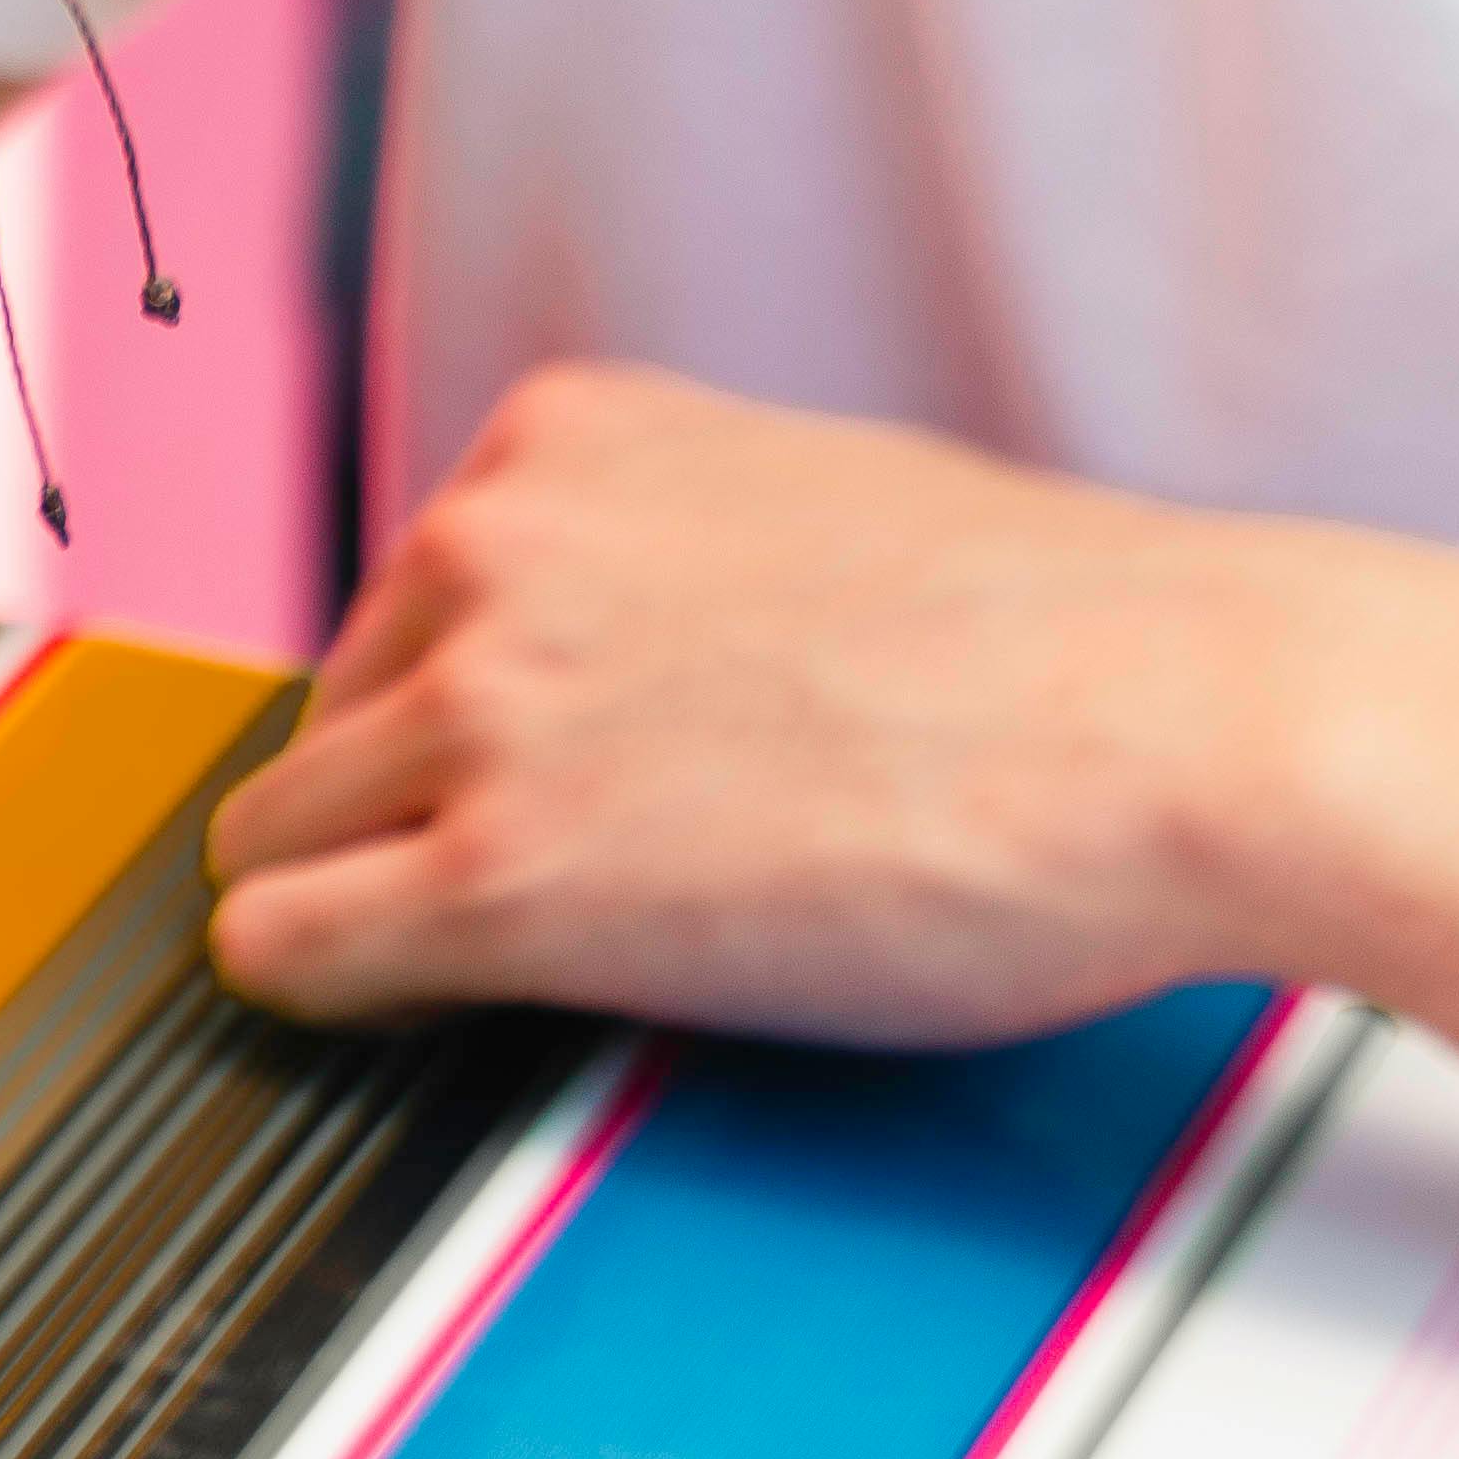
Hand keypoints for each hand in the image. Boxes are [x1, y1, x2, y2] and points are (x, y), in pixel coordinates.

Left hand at [205, 363, 1301, 1045]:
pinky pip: (284, 951)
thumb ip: (672, 564)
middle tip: (520, 896)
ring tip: (486, 975)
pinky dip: (327, 996)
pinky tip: (422, 1020)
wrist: (1182, 720)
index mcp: (568, 439)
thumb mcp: (821, 507)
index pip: (399, 602)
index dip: (454, 724)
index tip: (514, 792)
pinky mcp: (504, 878)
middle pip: (323, 721)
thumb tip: (628, 672)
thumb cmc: (1067, 647)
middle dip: (395, 817)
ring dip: (360, 912)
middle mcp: (495, 544)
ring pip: (276, 841)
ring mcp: (486, 709)